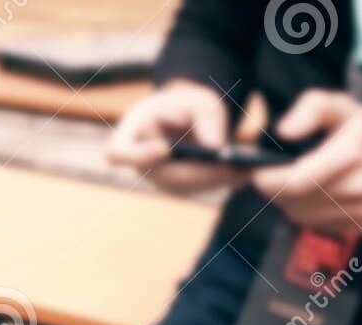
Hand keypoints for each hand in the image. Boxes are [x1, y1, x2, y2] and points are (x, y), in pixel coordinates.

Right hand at [108, 80, 244, 194]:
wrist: (189, 116)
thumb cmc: (186, 104)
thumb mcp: (198, 100)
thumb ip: (205, 117)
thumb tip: (216, 147)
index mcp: (130, 135)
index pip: (118, 153)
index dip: (138, 154)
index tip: (165, 149)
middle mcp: (140, 162)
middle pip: (161, 175)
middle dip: (194, 172)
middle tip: (226, 168)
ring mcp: (158, 178)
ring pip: (182, 185)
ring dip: (212, 179)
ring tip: (243, 171)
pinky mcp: (179, 187)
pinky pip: (198, 187)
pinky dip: (220, 181)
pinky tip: (244, 174)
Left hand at [250, 91, 361, 236]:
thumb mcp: (347, 107)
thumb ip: (312, 108)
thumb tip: (283, 131)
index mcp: (351, 155)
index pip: (294, 181)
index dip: (267, 180)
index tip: (257, 171)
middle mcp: (357, 187)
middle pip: (293, 201)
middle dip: (273, 190)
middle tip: (269, 176)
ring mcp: (359, 211)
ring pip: (301, 217)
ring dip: (286, 203)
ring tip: (288, 184)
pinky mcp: (359, 227)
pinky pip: (316, 226)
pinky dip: (304, 213)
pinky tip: (309, 197)